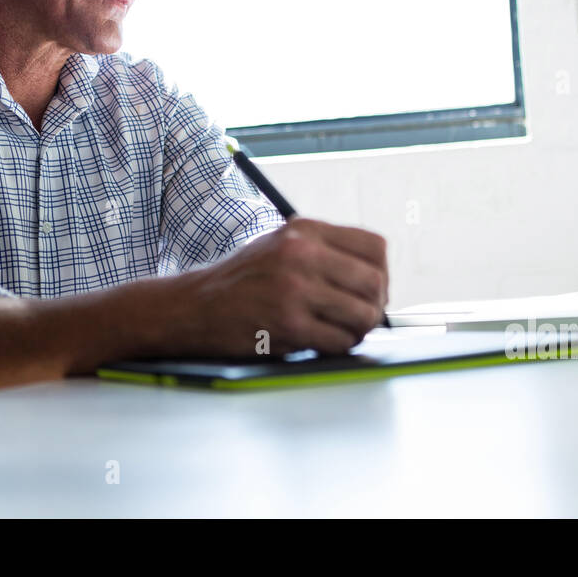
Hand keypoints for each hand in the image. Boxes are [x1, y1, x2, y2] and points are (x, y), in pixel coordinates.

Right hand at [176, 217, 389, 357]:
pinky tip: (322, 342)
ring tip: (342, 331)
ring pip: (363, 314)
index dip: (382, 273)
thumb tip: (378, 278)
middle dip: (375, 306)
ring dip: (359, 330)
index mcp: (305, 230)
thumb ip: (324, 251)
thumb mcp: (281, 245)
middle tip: (361, 317)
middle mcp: (302, 253)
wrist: (195, 306)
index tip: (371, 289)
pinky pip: (340, 341)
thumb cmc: (243, 280)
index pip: (375, 247)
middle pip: (375, 282)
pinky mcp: (289, 323)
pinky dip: (338, 347)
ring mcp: (295, 288)